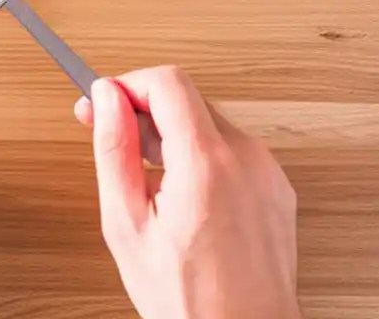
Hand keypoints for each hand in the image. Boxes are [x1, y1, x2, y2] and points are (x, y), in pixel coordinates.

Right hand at [75, 67, 298, 318]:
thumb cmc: (189, 299)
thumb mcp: (127, 225)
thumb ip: (113, 151)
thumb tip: (103, 101)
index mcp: (207, 164)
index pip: (167, 82)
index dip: (127, 84)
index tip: (101, 99)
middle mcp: (247, 158)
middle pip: (188, 98)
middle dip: (143, 109)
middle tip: (107, 132)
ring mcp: (268, 172)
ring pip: (208, 123)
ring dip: (170, 134)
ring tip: (143, 176)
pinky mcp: (277, 187)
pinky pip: (231, 150)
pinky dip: (199, 156)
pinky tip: (178, 193)